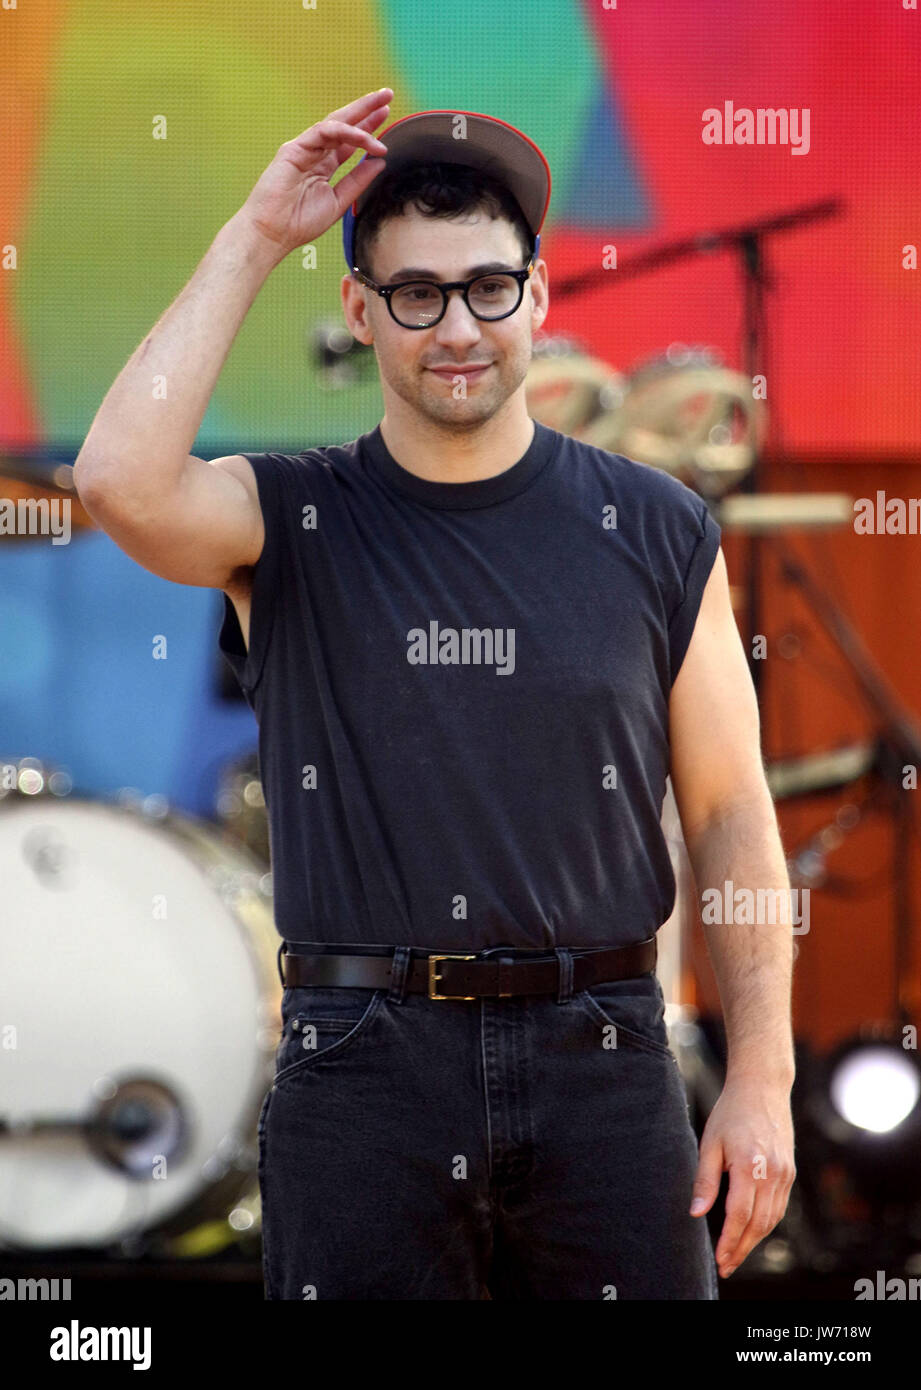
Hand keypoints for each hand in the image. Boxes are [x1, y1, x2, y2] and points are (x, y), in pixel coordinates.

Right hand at [238, 88, 392, 260]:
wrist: (273, 233)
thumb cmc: (299, 222)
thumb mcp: (338, 201)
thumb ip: (357, 181)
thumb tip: (380, 162)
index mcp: (323, 165)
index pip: (348, 141)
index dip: (368, 129)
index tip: (387, 116)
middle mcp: (314, 153)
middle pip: (343, 124)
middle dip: (366, 109)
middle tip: (387, 94)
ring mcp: (304, 148)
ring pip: (336, 124)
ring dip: (360, 115)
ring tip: (383, 112)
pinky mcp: (294, 148)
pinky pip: (324, 132)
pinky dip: (347, 132)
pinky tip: (365, 138)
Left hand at [688, 1074, 795, 1278]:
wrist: (762, 1087)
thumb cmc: (731, 1113)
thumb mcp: (710, 1143)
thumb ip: (706, 1181)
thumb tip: (697, 1214)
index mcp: (750, 1166)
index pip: (740, 1216)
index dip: (730, 1242)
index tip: (720, 1260)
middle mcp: (773, 1173)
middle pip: (758, 1224)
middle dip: (742, 1249)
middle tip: (726, 1266)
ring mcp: (785, 1174)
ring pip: (772, 1220)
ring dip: (754, 1240)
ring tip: (736, 1255)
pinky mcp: (790, 1172)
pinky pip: (779, 1207)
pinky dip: (766, 1224)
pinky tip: (751, 1231)